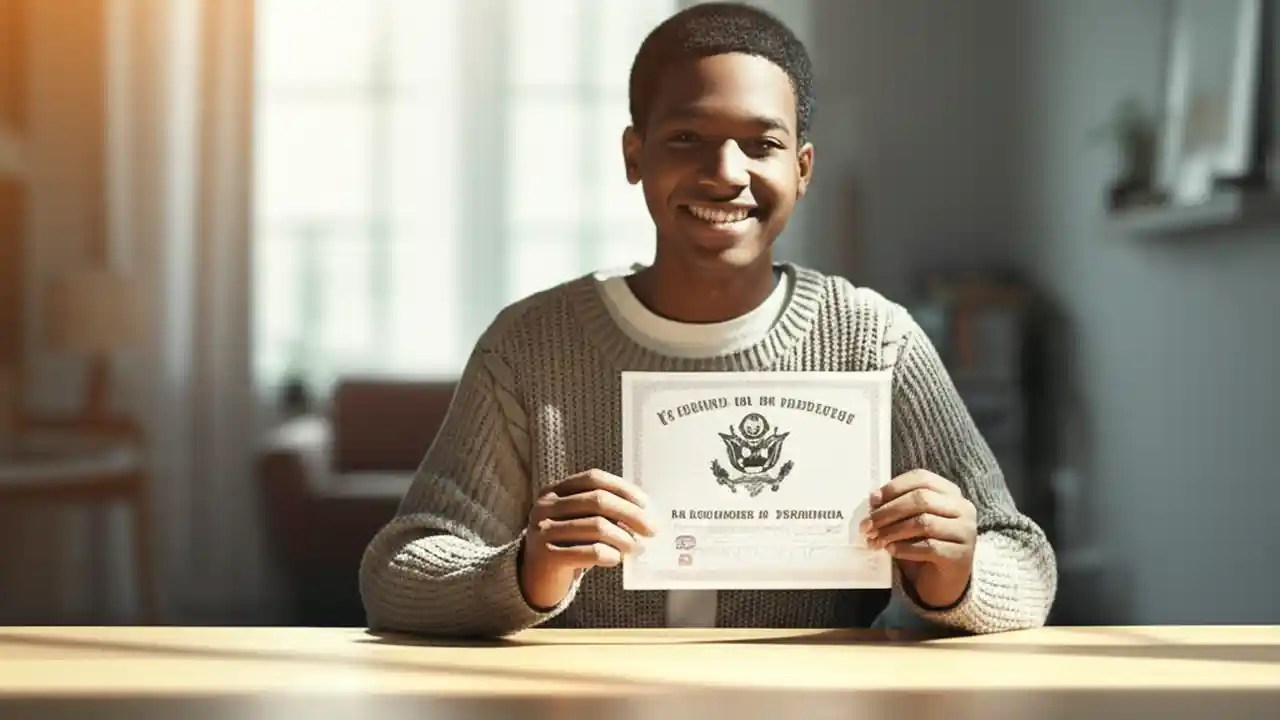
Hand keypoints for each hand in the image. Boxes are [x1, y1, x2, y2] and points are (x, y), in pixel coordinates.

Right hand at [519, 469, 655, 609]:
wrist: (535, 579)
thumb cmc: (565, 546)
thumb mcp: (577, 523)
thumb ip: (600, 513)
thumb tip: (642, 514)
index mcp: (553, 491)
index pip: (593, 479)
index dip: (622, 488)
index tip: (645, 503)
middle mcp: (545, 506)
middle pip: (597, 500)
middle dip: (630, 514)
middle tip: (651, 529)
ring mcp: (543, 530)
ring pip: (597, 526)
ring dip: (624, 538)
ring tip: (636, 548)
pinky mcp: (548, 556)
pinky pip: (591, 552)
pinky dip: (611, 555)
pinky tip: (616, 559)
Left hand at [860, 469, 976, 608]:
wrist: (943, 582)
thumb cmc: (923, 546)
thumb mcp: (910, 521)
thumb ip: (898, 507)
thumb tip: (873, 500)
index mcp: (950, 493)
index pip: (922, 479)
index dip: (894, 487)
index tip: (872, 500)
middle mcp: (963, 509)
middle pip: (922, 500)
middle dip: (889, 511)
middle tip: (868, 525)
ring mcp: (966, 532)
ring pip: (924, 523)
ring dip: (893, 531)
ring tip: (876, 539)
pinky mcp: (961, 555)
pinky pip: (929, 547)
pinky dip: (905, 548)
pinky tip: (891, 551)